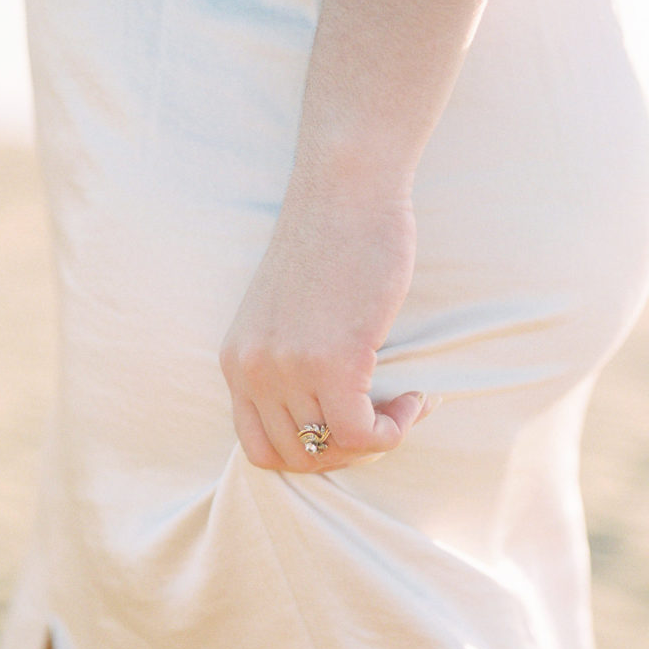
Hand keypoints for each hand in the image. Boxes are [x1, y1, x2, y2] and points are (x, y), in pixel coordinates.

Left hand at [219, 179, 433, 472]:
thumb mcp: (287, 313)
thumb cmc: (331, 241)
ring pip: (330, 451)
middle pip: (297, 458)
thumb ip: (289, 361)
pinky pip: (363, 435)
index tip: (348, 423)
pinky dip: (393, 430)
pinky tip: (412, 399)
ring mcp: (289, 369)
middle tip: (382, 416)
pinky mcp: (333, 362)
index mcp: (236, 361)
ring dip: (376, 438)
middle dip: (346, 451)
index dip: (310, 451)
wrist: (347, 190)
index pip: (260, 447)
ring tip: (403, 404)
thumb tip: (326, 414)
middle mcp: (253, 371)